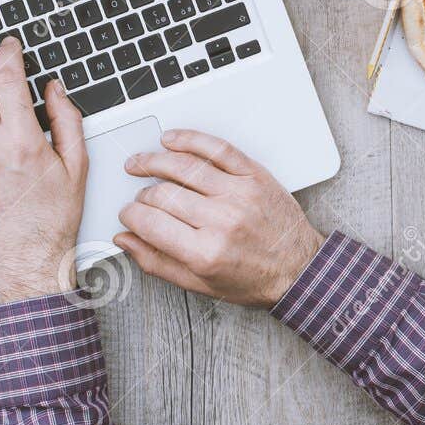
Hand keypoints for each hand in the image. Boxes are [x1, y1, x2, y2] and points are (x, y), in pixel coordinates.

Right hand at [114, 131, 325, 307]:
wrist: (297, 268)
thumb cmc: (252, 278)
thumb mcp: (200, 284)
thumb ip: (157, 262)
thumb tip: (126, 239)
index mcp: (205, 253)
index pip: (150, 223)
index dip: (130, 215)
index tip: (128, 214)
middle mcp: (222, 221)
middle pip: (163, 194)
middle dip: (142, 195)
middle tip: (139, 198)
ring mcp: (239, 194)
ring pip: (184, 166)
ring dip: (154, 161)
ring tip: (140, 163)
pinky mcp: (253, 176)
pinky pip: (217, 148)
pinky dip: (190, 139)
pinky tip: (172, 141)